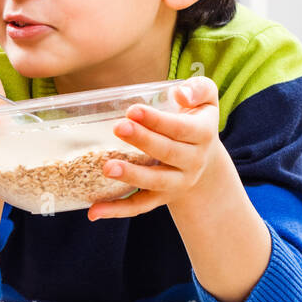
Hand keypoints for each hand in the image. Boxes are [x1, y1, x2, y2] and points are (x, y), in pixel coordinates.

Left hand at [87, 77, 224, 219]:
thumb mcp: (207, 101)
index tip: (133, 110)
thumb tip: (180, 93)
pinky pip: (139, 206)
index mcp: (202, 135)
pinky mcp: (160, 198)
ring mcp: (176, 182)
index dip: (157, 120)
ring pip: (155, 182)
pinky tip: (94, 211)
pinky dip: (117, 210)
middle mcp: (192, 162)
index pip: (181, 128)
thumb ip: (199, 89)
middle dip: (143, 140)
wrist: (206, 161)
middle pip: (167, 153)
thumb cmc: (196, 122)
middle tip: (118, 127)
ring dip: (131, 176)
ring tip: (107, 167)